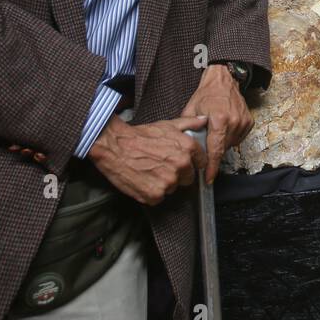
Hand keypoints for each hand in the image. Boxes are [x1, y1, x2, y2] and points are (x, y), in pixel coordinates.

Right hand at [88, 113, 208, 205]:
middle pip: (188, 178)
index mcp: (187, 148)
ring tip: (150, 170)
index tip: (180, 162)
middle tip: (160, 165)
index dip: (191, 163)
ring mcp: (168, 182)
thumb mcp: (167, 125)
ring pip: (172, 188)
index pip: (201, 163)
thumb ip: (189, 123)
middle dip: (177, 174)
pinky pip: (159, 198)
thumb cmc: (139, 135)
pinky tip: (143, 179)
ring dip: (164, 183)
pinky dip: (152, 192)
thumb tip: (204, 121)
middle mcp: (181, 166)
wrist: (114, 146)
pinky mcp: (155, 195)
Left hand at [181, 64, 252, 183]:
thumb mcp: (191, 110)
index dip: (211, 167)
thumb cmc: (206, 94)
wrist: (223, 80)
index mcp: (219, 120)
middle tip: (206, 139)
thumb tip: (185, 149)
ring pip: (230, 145)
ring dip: (222, 142)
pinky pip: (238, 138)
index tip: (208, 179)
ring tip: (215, 129)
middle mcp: (234, 122)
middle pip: (222, 149)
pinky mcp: (249, 122)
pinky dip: (230, 136)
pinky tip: (224, 126)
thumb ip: (188, 130)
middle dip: (213, 150)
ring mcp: (243, 122)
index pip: (215, 150)